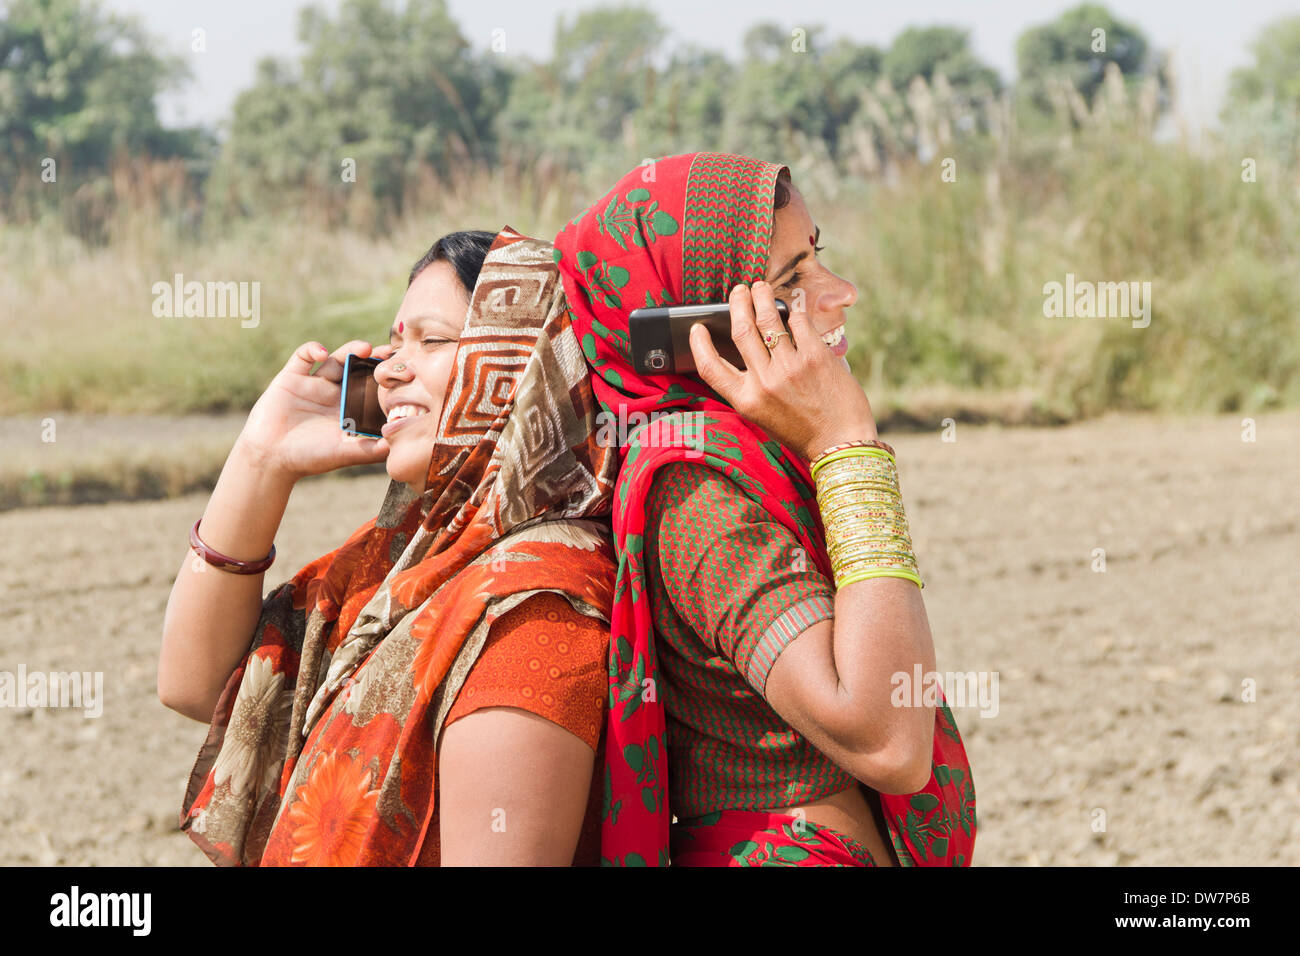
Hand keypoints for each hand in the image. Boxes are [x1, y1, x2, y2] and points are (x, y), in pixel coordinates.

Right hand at [237, 339, 393, 481]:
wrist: (269, 458)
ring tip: (364, 348)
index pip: (371, 388)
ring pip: (335, 358)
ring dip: (350, 350)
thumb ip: (370, 450)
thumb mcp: (344, 454)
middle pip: (357, 369)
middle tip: (388, 353)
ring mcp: (313, 384)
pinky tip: (322, 353)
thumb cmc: (308, 459)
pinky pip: (303, 356)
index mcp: (348, 409)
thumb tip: (397, 445)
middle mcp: (333, 394)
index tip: (401, 373)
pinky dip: (312, 349)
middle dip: (372, 359)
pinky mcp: (291, 378)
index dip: (384, 379)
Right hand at [688, 281, 877, 460]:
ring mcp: (789, 367)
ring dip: (761, 297)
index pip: (710, 367)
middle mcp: (764, 382)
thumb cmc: (803, 433)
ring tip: (760, 288)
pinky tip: (794, 308)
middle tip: (738, 292)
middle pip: (741, 330)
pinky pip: (799, 322)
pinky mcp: (815, 356)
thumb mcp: (765, 416)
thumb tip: (748, 351)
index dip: (699, 344)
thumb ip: (752, 387)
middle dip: (737, 304)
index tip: (697, 329)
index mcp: (746, 401)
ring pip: (767, 319)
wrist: (840, 445)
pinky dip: (794, 311)